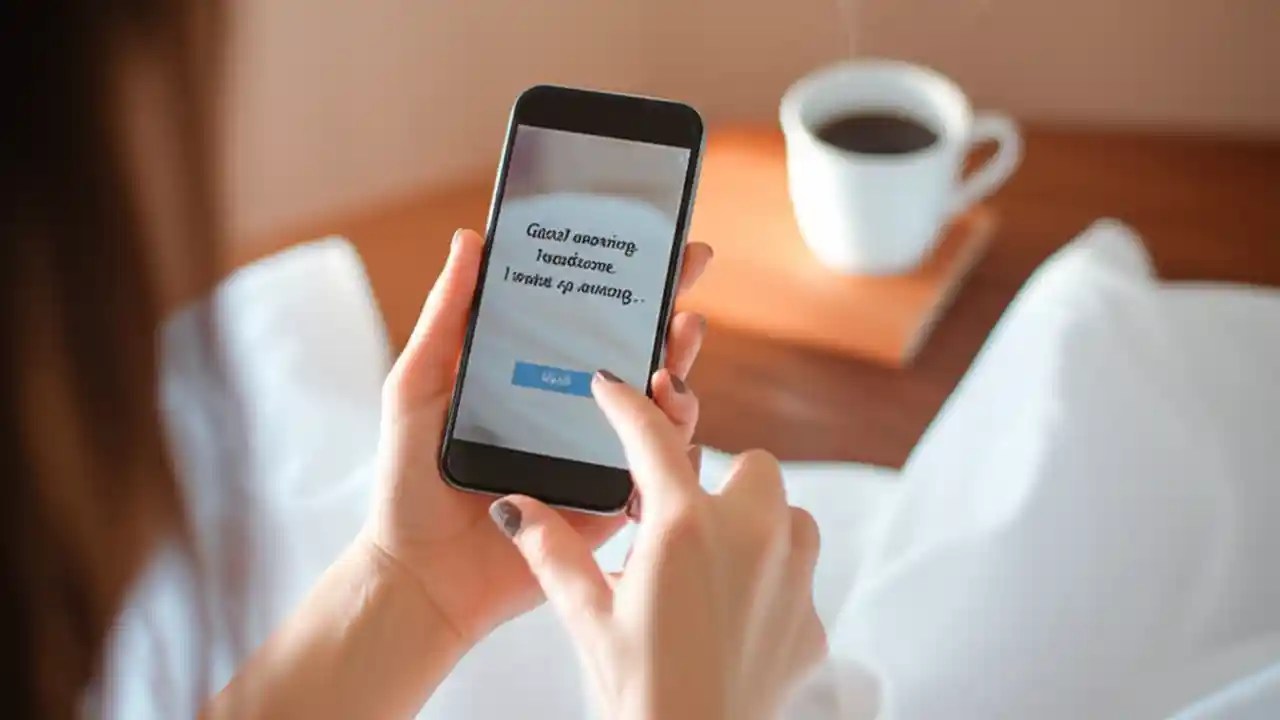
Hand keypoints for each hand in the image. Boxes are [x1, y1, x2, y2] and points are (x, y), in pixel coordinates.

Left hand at [360, 228, 713, 643]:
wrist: (420, 575)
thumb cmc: (409, 482)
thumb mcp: (417, 386)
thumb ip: (446, 318)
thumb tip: (470, 239)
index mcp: (531, 375)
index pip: (587, 318)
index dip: (625, 280)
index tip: (658, 240)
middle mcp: (571, 410)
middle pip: (635, 353)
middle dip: (669, 311)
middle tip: (688, 273)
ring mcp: (595, 455)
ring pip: (657, 405)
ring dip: (678, 367)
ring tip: (677, 343)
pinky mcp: (609, 502)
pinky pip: (655, 465)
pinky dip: (673, 436)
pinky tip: (670, 409)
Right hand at [494, 375, 826, 719]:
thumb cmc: (637, 690)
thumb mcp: (587, 615)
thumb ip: (553, 551)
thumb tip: (515, 509)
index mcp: (685, 527)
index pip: (653, 440)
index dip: (627, 404)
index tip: (612, 384)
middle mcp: (752, 537)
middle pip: (754, 467)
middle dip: (722, 481)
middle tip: (682, 520)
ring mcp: (794, 578)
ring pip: (791, 518)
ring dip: (760, 528)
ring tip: (716, 567)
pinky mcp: (812, 620)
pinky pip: (800, 579)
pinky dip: (773, 586)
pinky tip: (735, 620)